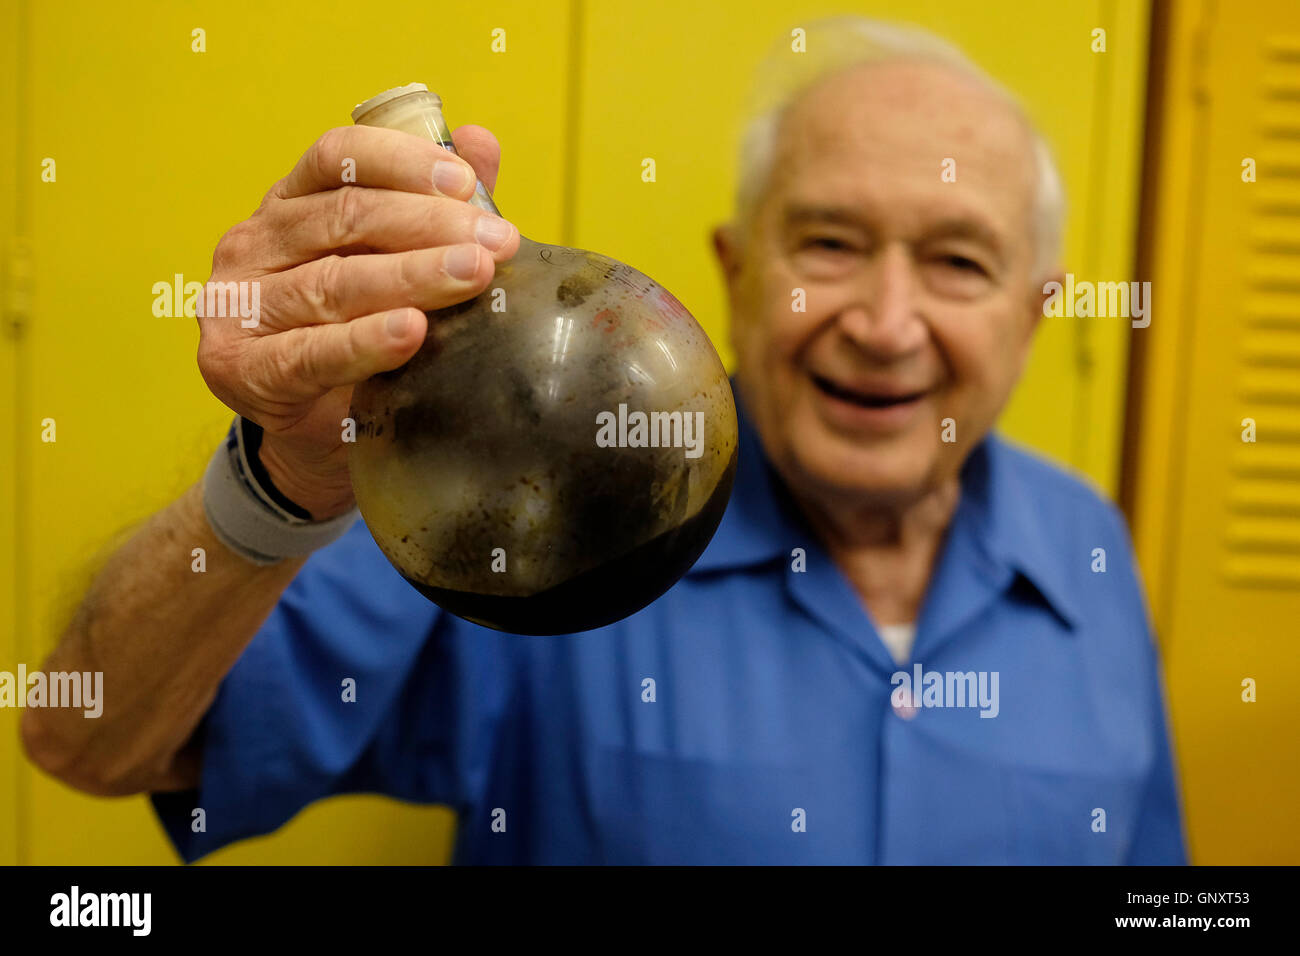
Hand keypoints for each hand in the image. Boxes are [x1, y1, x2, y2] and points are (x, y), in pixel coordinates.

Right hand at [196, 124, 518, 517]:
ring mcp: (239, 304)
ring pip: (333, 283)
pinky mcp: (238, 366)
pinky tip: (410, 332)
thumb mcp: (399, 266)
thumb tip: (479, 141)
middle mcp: (254, 243)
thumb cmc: (362, 337)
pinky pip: (309, 352)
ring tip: (472, 275)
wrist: (319, 433)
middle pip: (344, 218)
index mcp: (290, 204)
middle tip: (496, 242)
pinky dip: (363, 342)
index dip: (402, 162)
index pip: (337, 158)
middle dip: (430, 226)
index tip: (466, 182)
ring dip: (411, 277)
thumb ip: (435, 205)